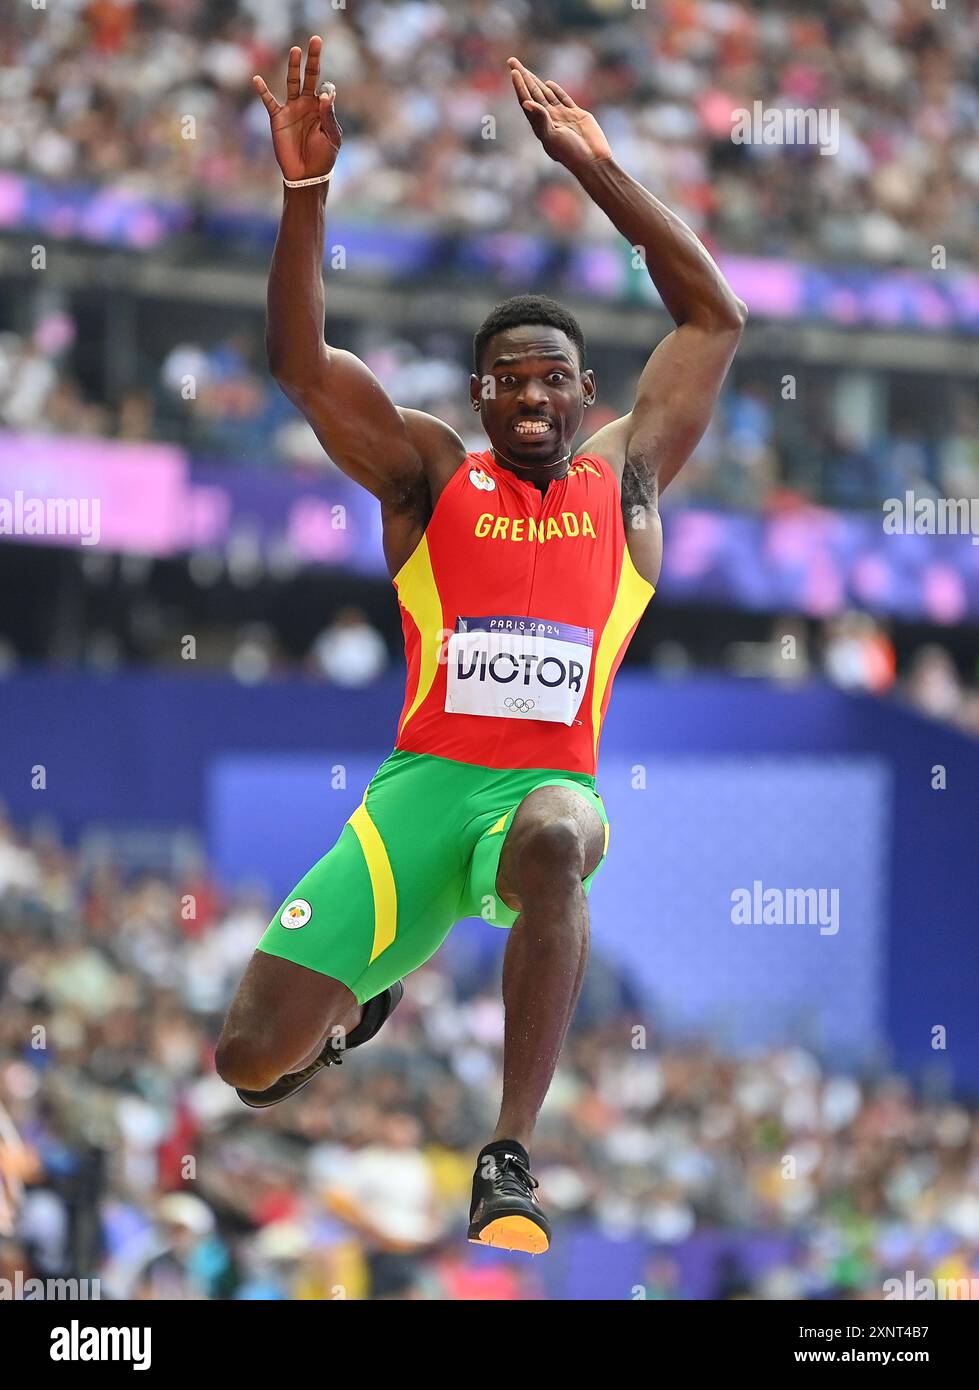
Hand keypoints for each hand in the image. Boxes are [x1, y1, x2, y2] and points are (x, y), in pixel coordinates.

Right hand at [253, 35, 341, 182]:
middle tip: (316, 40)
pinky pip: (269, 101)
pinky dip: (262, 90)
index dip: (327, 91)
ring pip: (292, 81)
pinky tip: (257, 79)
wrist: (306, 175)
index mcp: (322, 109)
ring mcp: (292, 108)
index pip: (326, 89)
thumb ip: (329, 116)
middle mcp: (307, 104)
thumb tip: (326, 93)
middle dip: (313, 59)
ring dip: (293, 66)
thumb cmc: (323, 158)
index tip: (324, 100)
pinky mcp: (278, 118)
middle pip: (310, 76)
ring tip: (296, 50)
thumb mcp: (332, 137)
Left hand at [508, 57, 611, 170]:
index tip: (513, 71)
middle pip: (533, 93)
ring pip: (546, 94)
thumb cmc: (570, 152)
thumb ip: (540, 119)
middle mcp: (549, 119)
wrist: (592, 159)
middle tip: (512, 61)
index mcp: (541, 125)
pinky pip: (563, 99)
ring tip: (525, 69)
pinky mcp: (576, 115)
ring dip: (536, 81)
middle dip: (523, 77)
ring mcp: (562, 116)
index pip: (527, 100)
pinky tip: (548, 83)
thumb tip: (526, 103)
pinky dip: (555, 90)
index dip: (519, 85)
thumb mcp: (552, 137)